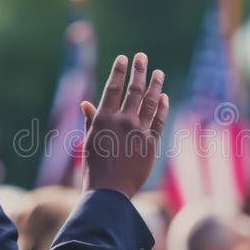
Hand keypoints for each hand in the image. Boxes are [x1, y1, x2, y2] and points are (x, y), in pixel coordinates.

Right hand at [80, 53, 168, 198]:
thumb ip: (91, 120)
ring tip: (158, 72)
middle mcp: (122, 121)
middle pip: (134, 90)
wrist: (109, 192)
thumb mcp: (89, 141)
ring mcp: (138, 131)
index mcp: (103, 119)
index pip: (113, 88)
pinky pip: (158, 120)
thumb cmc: (95, 167)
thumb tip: (86, 102)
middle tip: (142, 57)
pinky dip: (161, 107)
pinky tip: (163, 97)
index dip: (119, 71)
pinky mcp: (151, 143)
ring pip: (150, 101)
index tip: (124, 58)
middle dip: (139, 70)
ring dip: (155, 85)